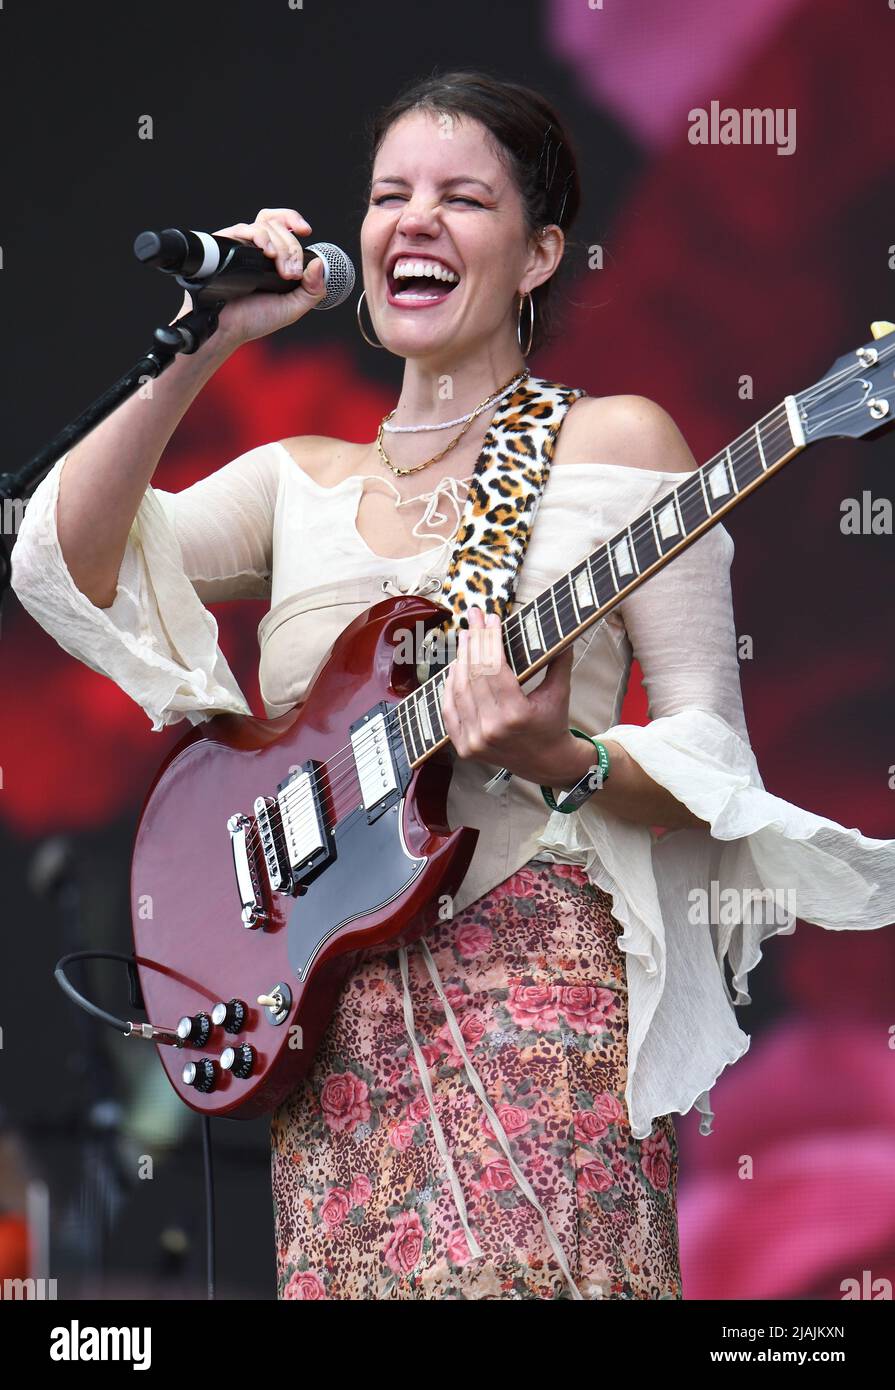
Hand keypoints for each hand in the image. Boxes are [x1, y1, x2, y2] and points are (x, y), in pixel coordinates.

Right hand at [170, 207, 326, 347]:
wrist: (229, 328)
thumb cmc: (254, 319)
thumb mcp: (293, 307)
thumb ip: (313, 290)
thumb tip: (319, 264)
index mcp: (272, 258)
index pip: (282, 225)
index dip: (294, 221)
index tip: (306, 231)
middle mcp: (256, 249)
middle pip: (278, 227)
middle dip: (292, 249)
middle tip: (291, 274)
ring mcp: (242, 246)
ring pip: (265, 226)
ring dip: (281, 246)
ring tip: (281, 271)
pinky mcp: (227, 246)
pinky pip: (245, 228)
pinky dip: (261, 237)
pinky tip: (268, 253)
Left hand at [441, 605, 585, 784]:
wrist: (547, 763)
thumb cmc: (554, 723)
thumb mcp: (561, 692)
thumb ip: (559, 661)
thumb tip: (562, 631)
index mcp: (516, 715)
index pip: (494, 668)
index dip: (489, 639)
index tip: (490, 618)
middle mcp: (492, 729)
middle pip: (474, 675)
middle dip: (473, 642)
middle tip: (472, 619)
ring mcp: (475, 741)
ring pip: (458, 690)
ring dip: (460, 660)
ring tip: (465, 639)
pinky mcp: (465, 748)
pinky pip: (449, 711)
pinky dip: (449, 687)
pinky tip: (455, 667)